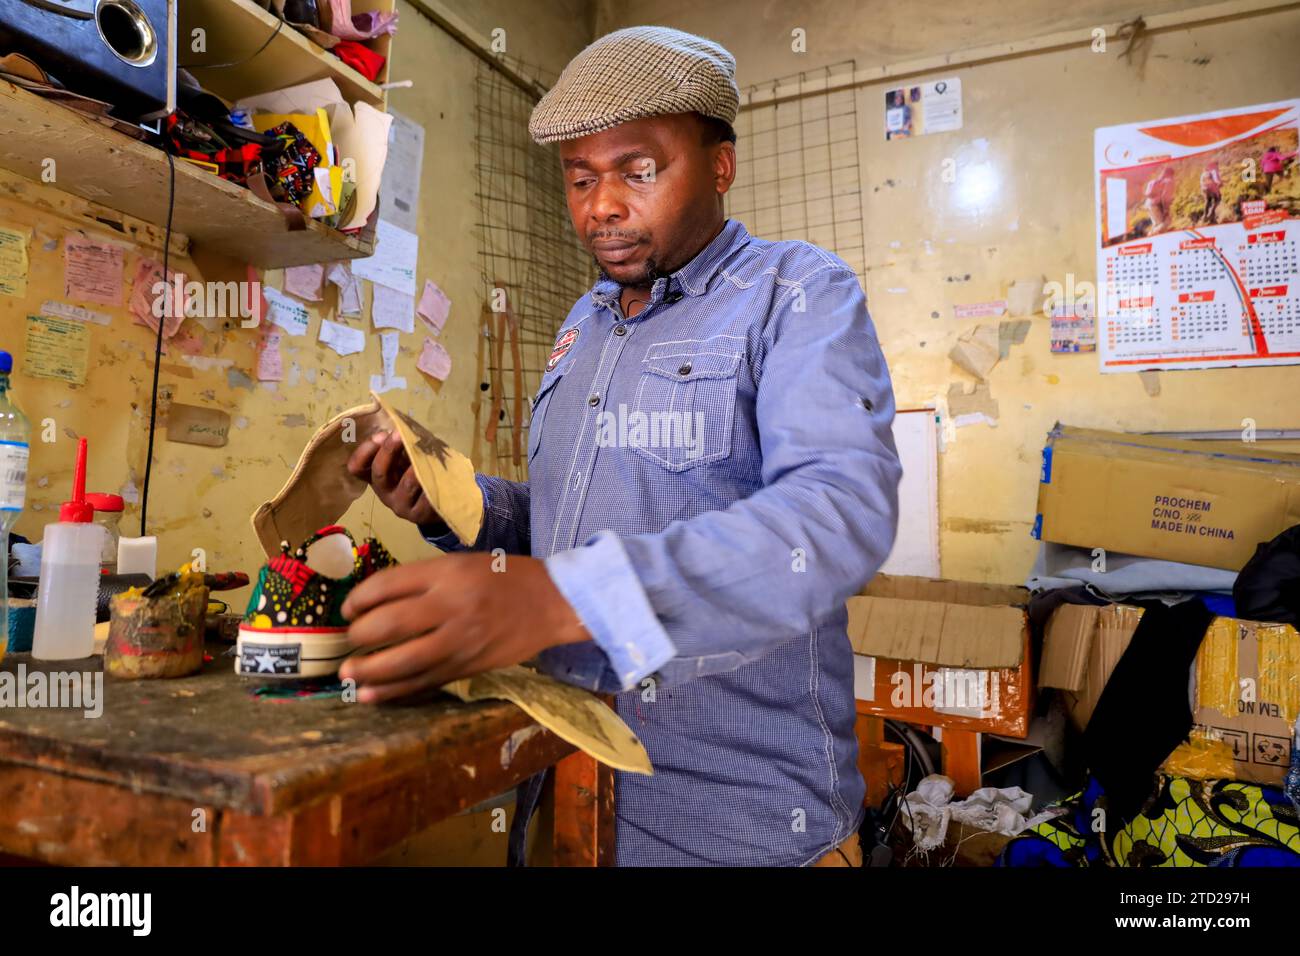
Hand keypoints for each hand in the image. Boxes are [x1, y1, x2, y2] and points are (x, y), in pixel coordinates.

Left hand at [339, 553, 589, 702]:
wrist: (551, 603)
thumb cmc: (503, 578)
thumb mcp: (461, 565)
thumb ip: (422, 581)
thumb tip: (375, 603)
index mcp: (447, 574)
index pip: (387, 585)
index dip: (358, 599)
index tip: (347, 609)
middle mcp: (451, 606)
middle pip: (389, 624)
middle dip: (359, 636)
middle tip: (347, 641)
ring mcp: (459, 640)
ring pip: (403, 660)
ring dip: (368, 670)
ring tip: (348, 673)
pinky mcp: (467, 666)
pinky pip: (424, 682)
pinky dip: (393, 691)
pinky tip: (370, 695)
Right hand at [346, 429, 439, 527]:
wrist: (442, 501)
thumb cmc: (420, 472)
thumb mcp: (406, 457)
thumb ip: (398, 444)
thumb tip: (392, 430)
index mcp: (377, 477)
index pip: (357, 467)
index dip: (364, 451)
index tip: (378, 436)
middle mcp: (385, 493)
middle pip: (379, 472)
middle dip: (388, 450)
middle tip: (399, 434)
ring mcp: (402, 505)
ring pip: (407, 483)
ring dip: (415, 464)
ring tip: (423, 452)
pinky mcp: (420, 514)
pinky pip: (427, 493)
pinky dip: (433, 478)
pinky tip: (438, 469)